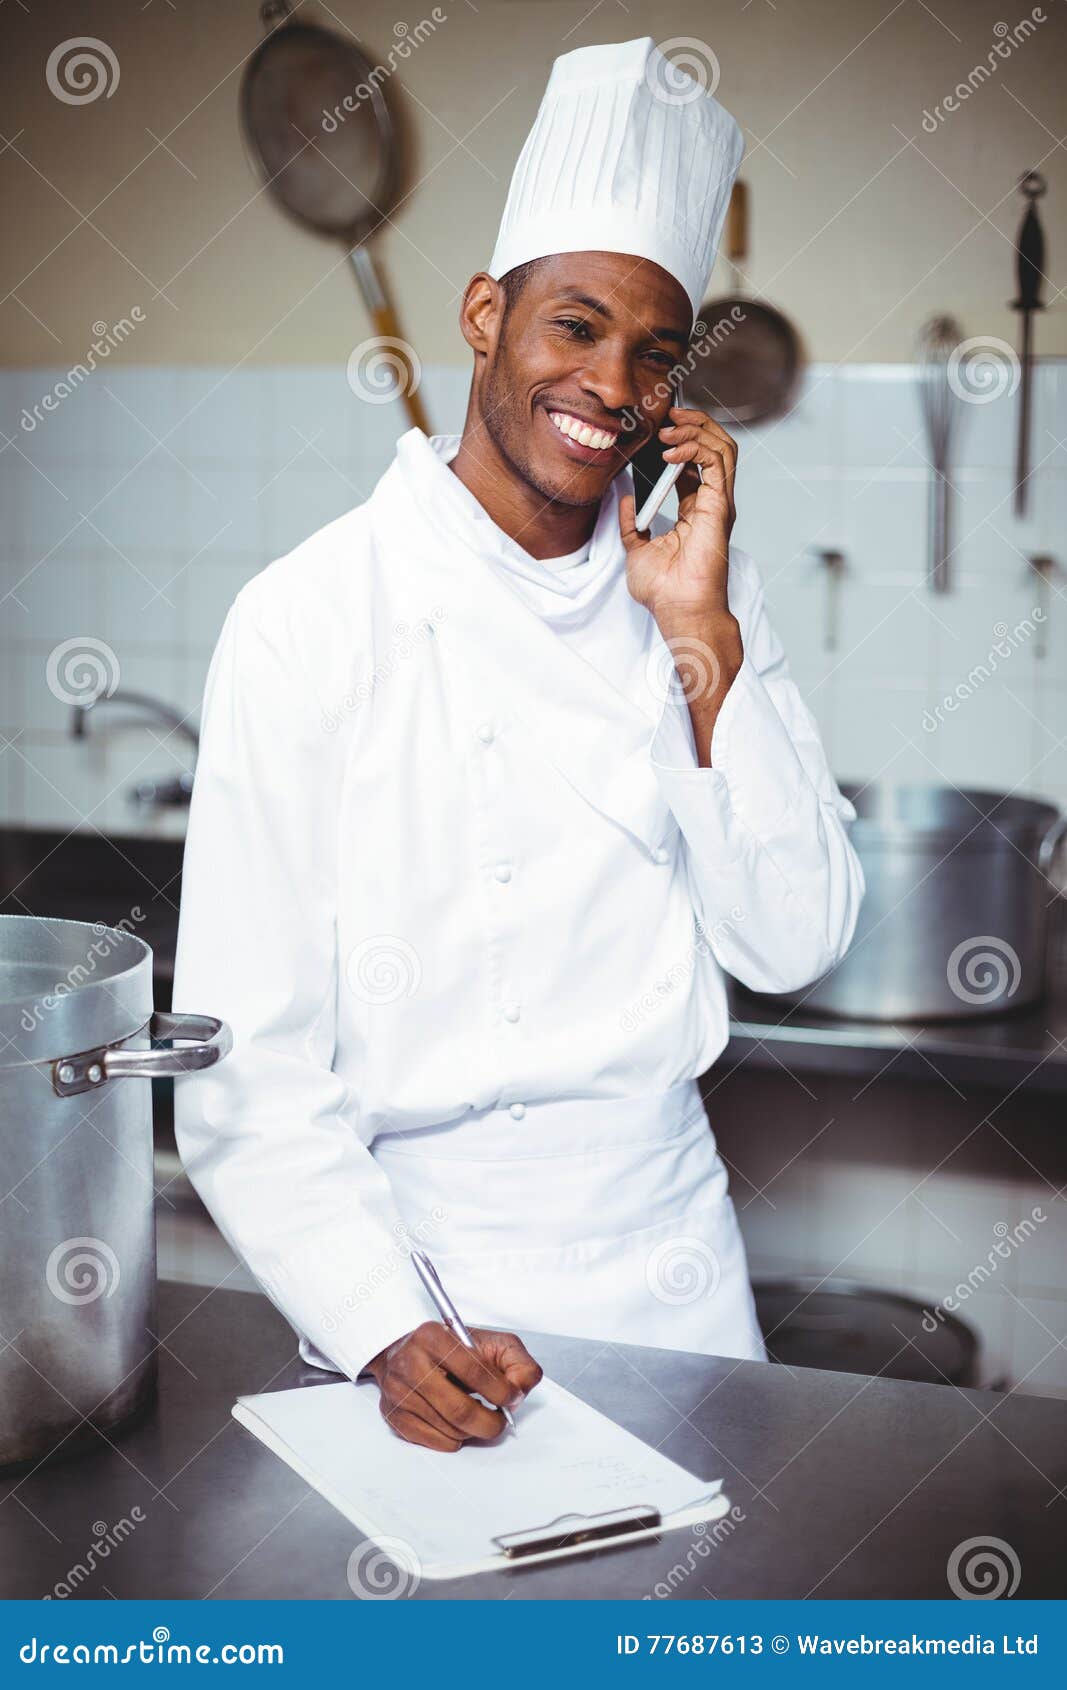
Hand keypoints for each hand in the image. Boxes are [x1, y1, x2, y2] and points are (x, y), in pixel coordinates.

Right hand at [367, 1322, 542, 1451]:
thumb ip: (516, 1361)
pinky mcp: (394, 1416)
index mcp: (434, 1338)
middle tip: (500, 1420)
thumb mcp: (489, 1342)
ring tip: (475, 1412)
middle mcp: (411, 1364)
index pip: (474, 1372)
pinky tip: (454, 1419)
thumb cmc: (449, 1348)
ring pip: (450, 1430)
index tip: (512, 1398)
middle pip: (460, 1411)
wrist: (405, 1352)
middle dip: (490, 1422)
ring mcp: (399, 1392)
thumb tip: (520, 1389)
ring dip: (472, 1429)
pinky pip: (435, 1441)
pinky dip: (454, 1437)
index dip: (501, 1391)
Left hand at [619, 405, 737, 627]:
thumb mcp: (636, 551)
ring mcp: (718, 503)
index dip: (680, 437)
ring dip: (697, 428)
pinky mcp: (720, 506)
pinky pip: (716, 462)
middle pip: (714, 446)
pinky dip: (695, 447)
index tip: (656, 425)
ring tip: (670, 425)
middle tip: (667, 413)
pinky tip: (671, 449)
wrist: (679, 611)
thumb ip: (632, 524)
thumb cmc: (665, 591)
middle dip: (694, 423)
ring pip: (722, 446)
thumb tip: (624, 499)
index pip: (694, 460)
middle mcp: (710, 502)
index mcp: (694, 509)